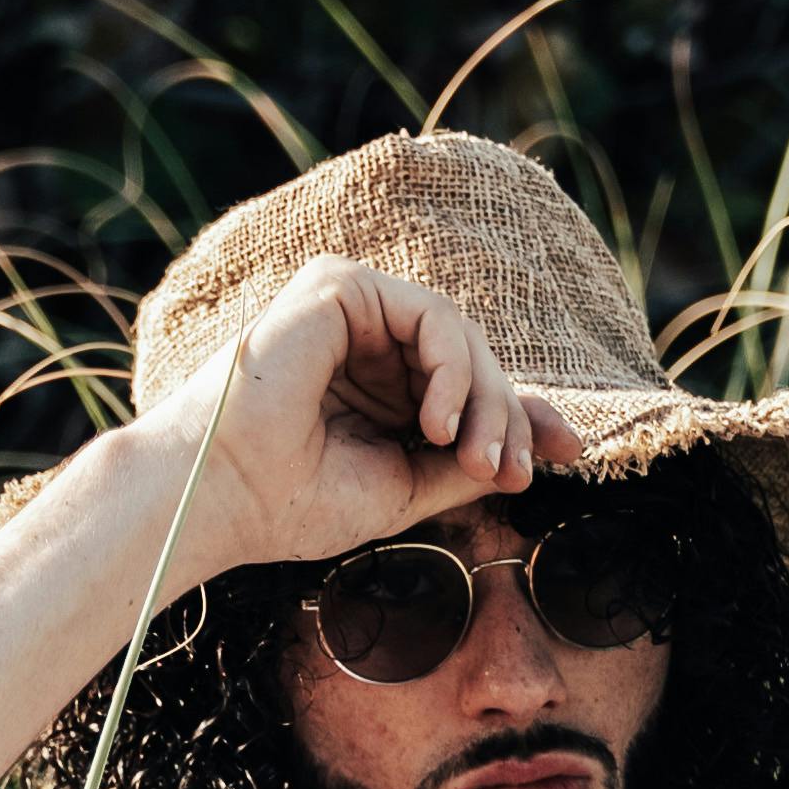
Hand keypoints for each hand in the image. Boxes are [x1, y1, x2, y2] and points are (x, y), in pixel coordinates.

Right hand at [143, 263, 585, 588]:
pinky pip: (433, 314)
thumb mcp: (406, 486)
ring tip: (471, 455)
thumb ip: (466, 459)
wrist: (222, 497)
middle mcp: (364, 338)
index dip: (521, 413)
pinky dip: (451, 368)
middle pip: (473, 359)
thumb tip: (544, 445)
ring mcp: (352, 308)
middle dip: (506, 416)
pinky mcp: (340, 286)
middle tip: (507, 471)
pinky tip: (437, 421)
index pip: (466, 382)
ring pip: (460, 334)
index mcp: (374, 383)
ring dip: (485, 399)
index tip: (566, 454)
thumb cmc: (293, 501)